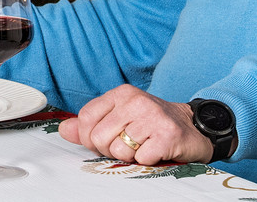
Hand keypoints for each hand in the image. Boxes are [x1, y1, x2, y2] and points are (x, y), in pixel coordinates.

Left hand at [57, 85, 216, 165]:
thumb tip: (64, 129)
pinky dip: (146, 161)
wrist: (192, 127)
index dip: (89, 137)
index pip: (86, 118)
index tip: (106, 139)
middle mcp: (136, 101)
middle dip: (110, 150)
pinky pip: (140, 159)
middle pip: (98, 138)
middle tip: (129, 145)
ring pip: (119, 151)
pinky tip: (156, 151)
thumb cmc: (153, 123)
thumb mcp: (120, 117)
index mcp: (121, 94)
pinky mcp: (167, 135)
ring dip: (130, 157)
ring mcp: (152, 117)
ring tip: (143, 146)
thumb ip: (90, 124)